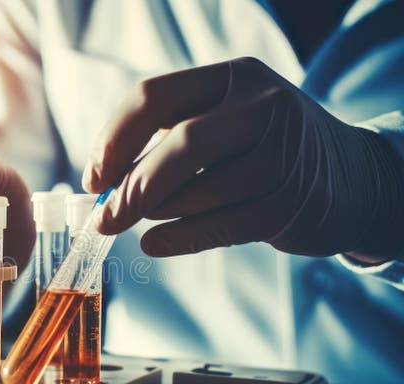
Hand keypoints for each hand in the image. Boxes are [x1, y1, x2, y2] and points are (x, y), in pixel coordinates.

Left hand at [83, 57, 403, 261]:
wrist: (350, 179)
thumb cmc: (263, 150)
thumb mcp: (222, 125)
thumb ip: (166, 143)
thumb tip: (103, 183)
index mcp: (233, 78)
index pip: (154, 96)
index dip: (113, 139)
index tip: (93, 177)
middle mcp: (263, 107)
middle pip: (181, 143)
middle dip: (132, 185)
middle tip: (104, 216)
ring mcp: (283, 156)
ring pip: (199, 189)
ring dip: (156, 212)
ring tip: (140, 222)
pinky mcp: (290, 205)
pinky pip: (219, 226)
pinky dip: (178, 238)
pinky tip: (154, 244)